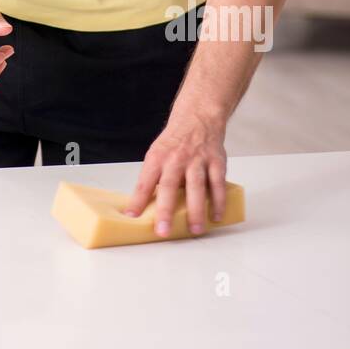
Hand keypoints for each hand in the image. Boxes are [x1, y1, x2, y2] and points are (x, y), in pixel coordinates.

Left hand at [123, 107, 227, 236]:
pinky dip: (218, 201)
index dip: (137, 200)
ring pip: (196, 187)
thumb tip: (145, 207)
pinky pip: (218, 184)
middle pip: (169, 186)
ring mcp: (197, 160)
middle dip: (166, 210)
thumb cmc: (175, 142)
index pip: (144, 182)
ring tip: (195, 230)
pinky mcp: (216, 161)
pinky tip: (216, 216)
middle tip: (163, 231)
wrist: (198, 117)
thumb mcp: (158, 154)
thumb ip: (155, 179)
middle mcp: (176, 159)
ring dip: (196, 210)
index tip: (131, 216)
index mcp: (157, 158)